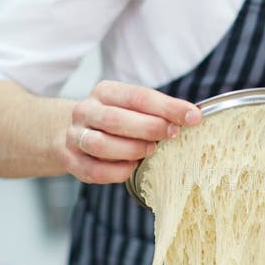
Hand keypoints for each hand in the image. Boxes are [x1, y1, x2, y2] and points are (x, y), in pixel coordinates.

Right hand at [62, 80, 201, 183]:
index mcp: (105, 92)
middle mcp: (86, 111)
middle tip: (171, 135)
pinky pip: (92, 170)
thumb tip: (193, 117)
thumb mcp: (134, 107)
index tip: (193, 117)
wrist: (75, 132)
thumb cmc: (116, 120)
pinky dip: (116, 171)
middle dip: (149, 128)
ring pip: (99, 144)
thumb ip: (158, 111)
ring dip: (131, 149)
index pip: (138, 96)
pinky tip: (132, 168)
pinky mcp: (70, 160)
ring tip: (150, 151)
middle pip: (115, 119)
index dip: (168, 107)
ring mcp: (75, 136)